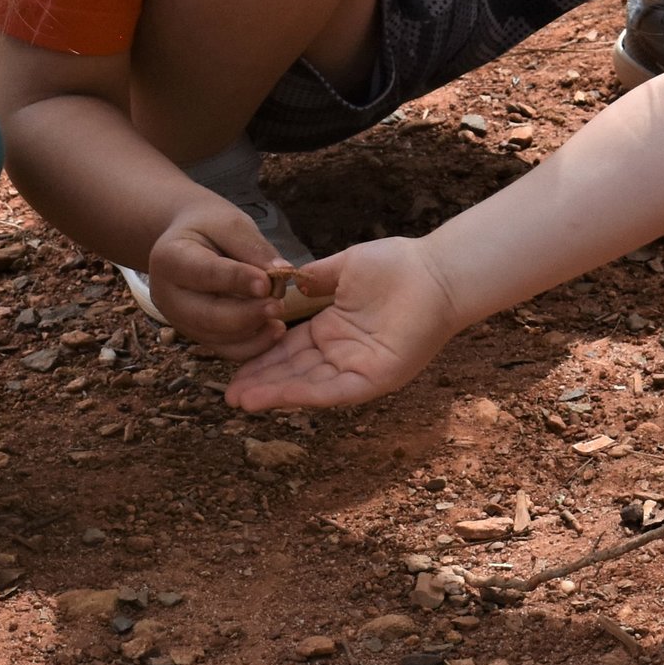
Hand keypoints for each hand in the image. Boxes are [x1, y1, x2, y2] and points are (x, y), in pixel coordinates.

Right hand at [144, 199, 288, 359]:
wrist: (189, 240)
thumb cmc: (210, 228)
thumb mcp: (230, 223)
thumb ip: (253, 248)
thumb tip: (281, 273)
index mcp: (169, 258)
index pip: (205, 273)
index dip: (236, 280)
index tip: (266, 283)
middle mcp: (166, 295)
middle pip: (207, 315)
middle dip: (246, 314)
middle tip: (278, 306)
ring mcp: (178, 320)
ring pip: (217, 337)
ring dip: (253, 330)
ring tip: (279, 314)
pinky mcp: (196, 334)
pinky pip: (224, 349)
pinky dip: (252, 345)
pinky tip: (274, 331)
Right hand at [224, 237, 460, 410]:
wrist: (435, 271)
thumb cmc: (396, 264)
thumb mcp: (343, 268)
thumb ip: (313, 278)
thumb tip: (282, 280)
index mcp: (332, 328)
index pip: (288, 350)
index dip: (261, 359)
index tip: (231, 366)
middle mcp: (342, 353)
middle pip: (294, 373)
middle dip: (261, 383)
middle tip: (227, 395)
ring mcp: (359, 368)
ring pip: (310, 386)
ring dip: (276, 393)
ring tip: (241, 400)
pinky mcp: (377, 378)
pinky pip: (336, 390)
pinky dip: (306, 394)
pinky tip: (278, 394)